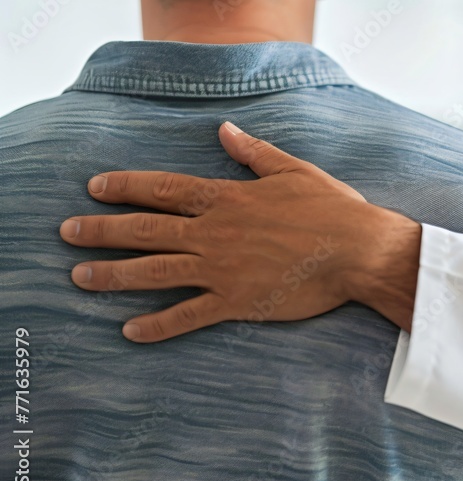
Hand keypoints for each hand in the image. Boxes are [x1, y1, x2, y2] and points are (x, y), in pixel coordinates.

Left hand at [60, 122, 420, 342]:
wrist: (359, 251)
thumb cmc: (334, 209)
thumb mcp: (294, 170)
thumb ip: (254, 154)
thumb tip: (224, 131)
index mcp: (229, 198)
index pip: (165, 189)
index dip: (127, 187)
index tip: (95, 187)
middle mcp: (216, 233)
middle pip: (147, 229)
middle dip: (102, 230)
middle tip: (67, 232)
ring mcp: (223, 269)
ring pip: (155, 271)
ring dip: (114, 275)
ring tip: (79, 277)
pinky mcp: (237, 302)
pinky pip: (189, 315)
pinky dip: (158, 324)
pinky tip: (130, 331)